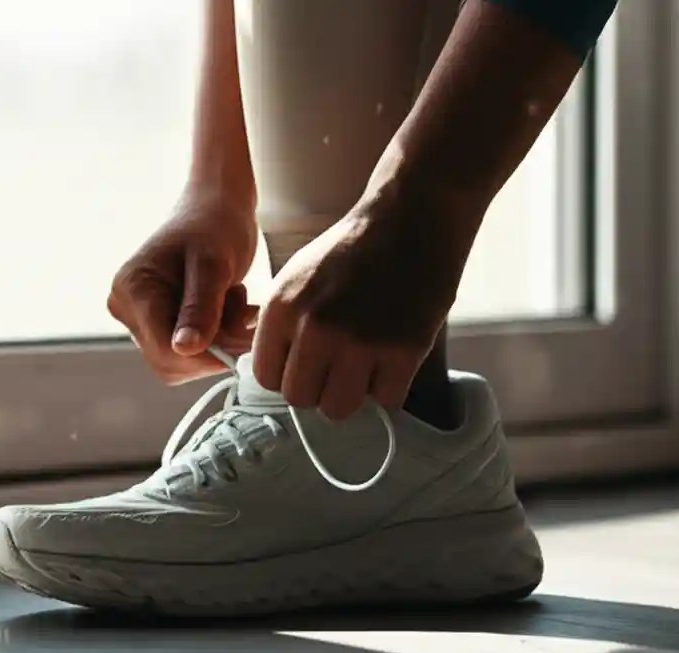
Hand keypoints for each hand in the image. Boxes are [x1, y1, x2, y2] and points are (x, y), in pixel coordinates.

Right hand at [108, 194, 258, 383]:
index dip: (208, 354)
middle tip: (243, 310)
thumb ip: (200, 308)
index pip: (165, 351)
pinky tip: (226, 305)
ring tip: (234, 300)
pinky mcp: (157, 321)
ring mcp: (140, 317)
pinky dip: (216, 335)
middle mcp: (126, 308)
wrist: (216, 204)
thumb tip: (184, 350)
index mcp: (131, 291)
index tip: (243, 331)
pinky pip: (187, 350)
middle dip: (215, 346)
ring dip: (219, 339)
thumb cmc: (215, 223)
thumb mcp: (213, 264)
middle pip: (171, 361)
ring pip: (183, 360)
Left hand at [252, 190, 475, 418]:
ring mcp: (358, 343)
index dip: (287, 374)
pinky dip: (390, 386)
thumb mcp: (297, 277)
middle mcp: (314, 329)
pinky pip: (385, 400)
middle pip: (300, 399)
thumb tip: (271, 371)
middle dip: (318, 388)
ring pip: (338, 409)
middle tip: (338, 366)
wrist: (412, 216)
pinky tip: (392, 358)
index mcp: (282, 309)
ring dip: (352, 393)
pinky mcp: (402, 351)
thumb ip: (281, 323)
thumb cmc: (354, 248)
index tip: (305, 364)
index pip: (266, 377)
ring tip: (364, 365)